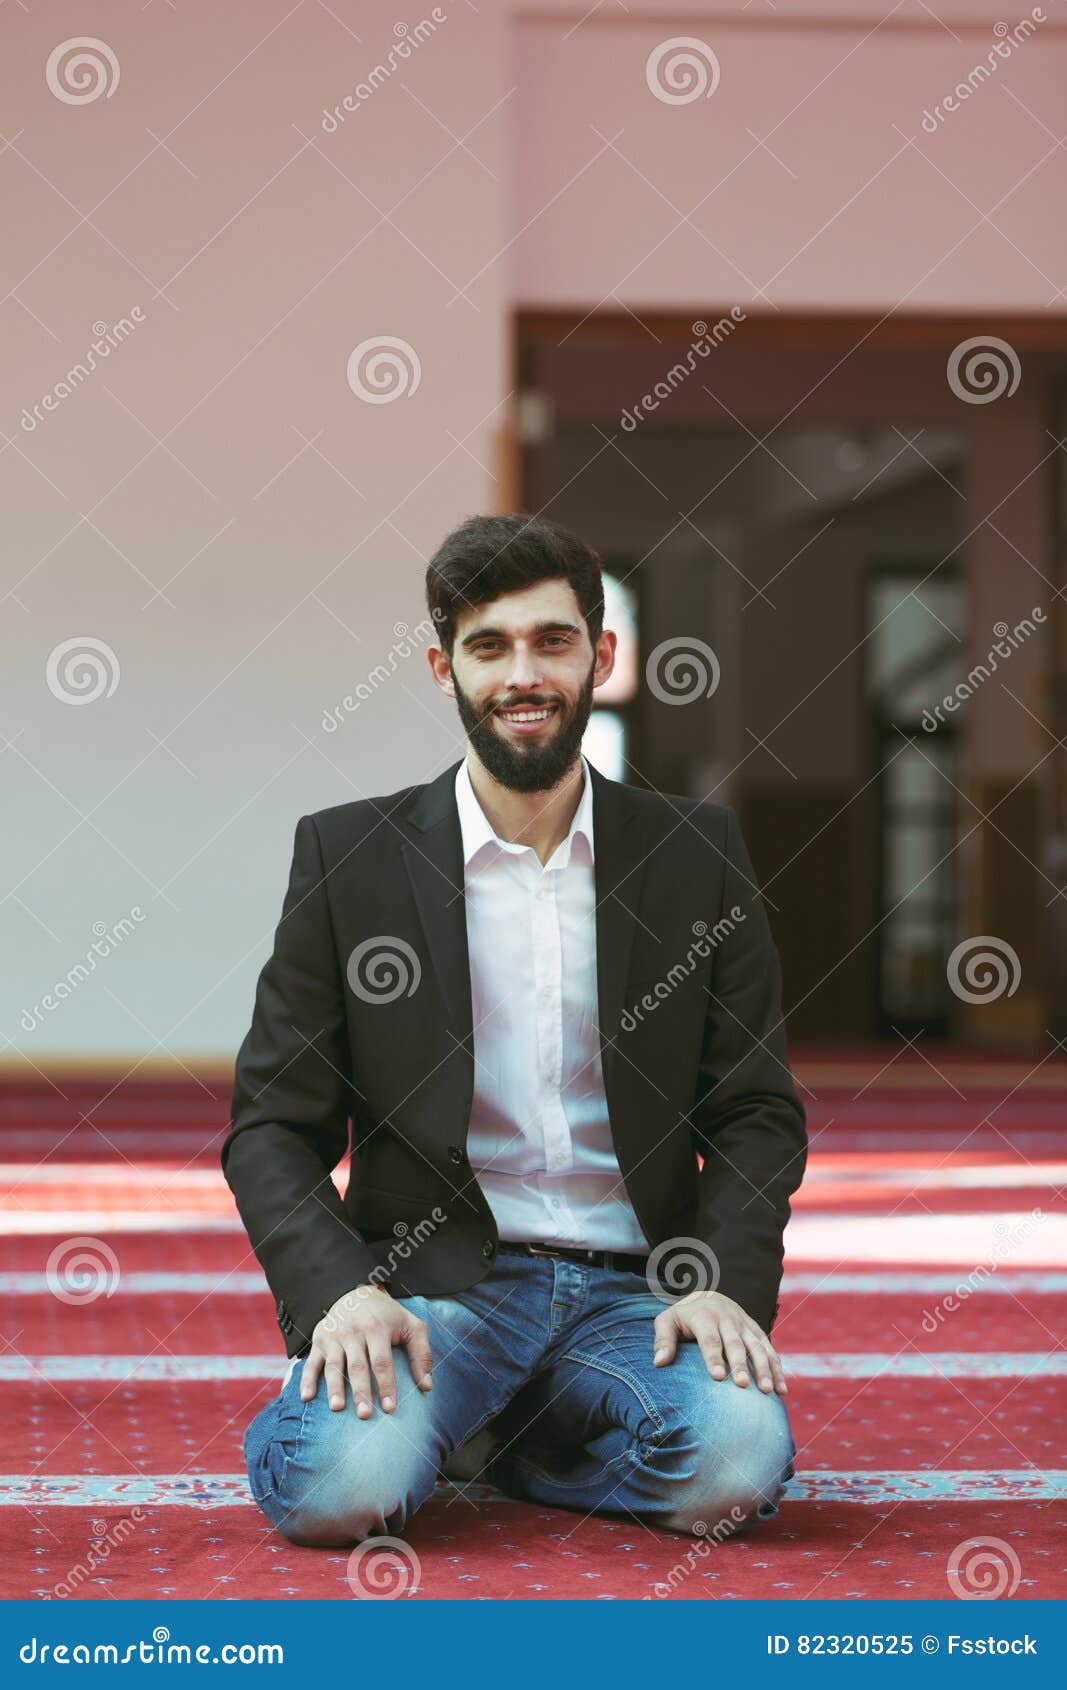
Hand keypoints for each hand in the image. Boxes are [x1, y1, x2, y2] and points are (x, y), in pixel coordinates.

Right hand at [300, 1284, 432, 1416]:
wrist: (356, 1290)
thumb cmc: (388, 1315)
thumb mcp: (411, 1326)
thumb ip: (422, 1354)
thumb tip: (427, 1387)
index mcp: (377, 1328)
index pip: (382, 1361)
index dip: (386, 1385)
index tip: (390, 1408)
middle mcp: (353, 1331)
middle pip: (357, 1366)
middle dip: (361, 1391)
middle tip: (365, 1415)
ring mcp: (334, 1335)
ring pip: (333, 1365)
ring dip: (334, 1388)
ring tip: (337, 1408)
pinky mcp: (319, 1339)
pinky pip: (311, 1361)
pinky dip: (307, 1379)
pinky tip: (307, 1397)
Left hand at [652, 1290, 786, 1394]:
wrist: (708, 1295)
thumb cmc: (684, 1316)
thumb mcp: (667, 1321)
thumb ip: (662, 1340)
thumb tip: (658, 1363)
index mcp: (704, 1317)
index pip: (710, 1339)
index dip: (714, 1357)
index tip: (717, 1377)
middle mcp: (727, 1319)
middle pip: (735, 1343)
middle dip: (740, 1364)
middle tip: (743, 1385)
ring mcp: (744, 1324)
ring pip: (757, 1346)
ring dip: (764, 1368)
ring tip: (768, 1391)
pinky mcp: (756, 1330)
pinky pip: (769, 1349)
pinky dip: (778, 1368)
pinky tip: (782, 1389)